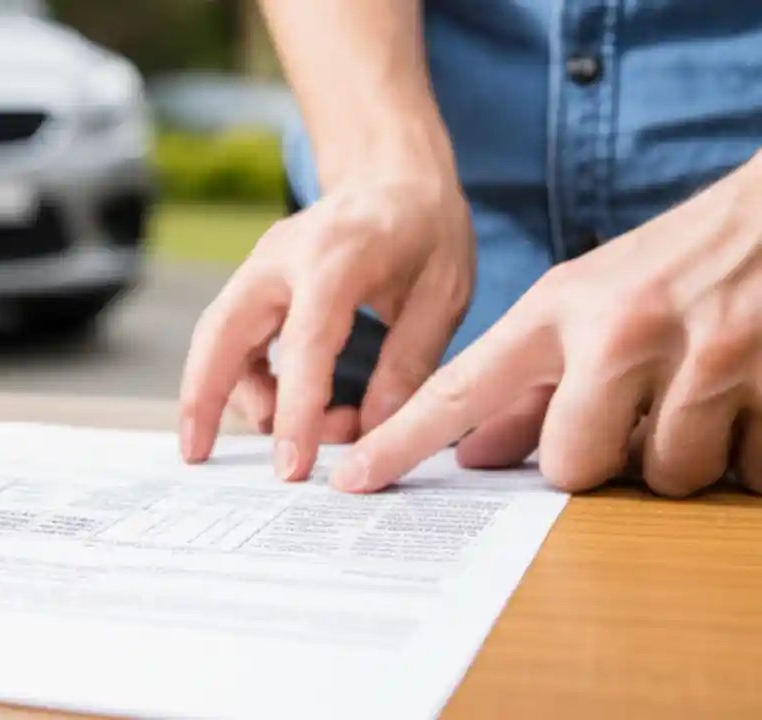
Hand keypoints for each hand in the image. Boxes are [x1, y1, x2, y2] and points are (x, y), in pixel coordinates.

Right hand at [179, 132, 474, 480]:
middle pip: (219, 332)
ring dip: (233, 396)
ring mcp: (258, 266)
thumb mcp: (443, 297)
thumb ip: (409, 367)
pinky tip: (281, 409)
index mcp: (336, 257)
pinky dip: (242, 380)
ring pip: (215, 337)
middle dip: (201, 397)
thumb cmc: (426, 232)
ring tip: (293, 437)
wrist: (394, 176)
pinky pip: (230, 337)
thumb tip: (373, 436)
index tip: (292, 468)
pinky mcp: (252, 281)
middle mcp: (280, 257)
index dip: (296, 411)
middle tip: (196, 457)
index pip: (305, 344)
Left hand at [335, 157, 761, 495]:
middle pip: (570, 464)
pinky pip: (743, 470)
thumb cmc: (672, 267)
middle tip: (627, 414)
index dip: (403, 441)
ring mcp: (703, 355)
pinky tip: (744, 399)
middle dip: (595, 459)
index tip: (352, 478)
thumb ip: (531, 382)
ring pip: (662, 475)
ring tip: (694, 397)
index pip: (463, 388)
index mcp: (561, 307)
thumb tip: (476, 455)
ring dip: (677, 456)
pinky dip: (744, 452)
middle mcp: (621, 329)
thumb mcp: (587, 303)